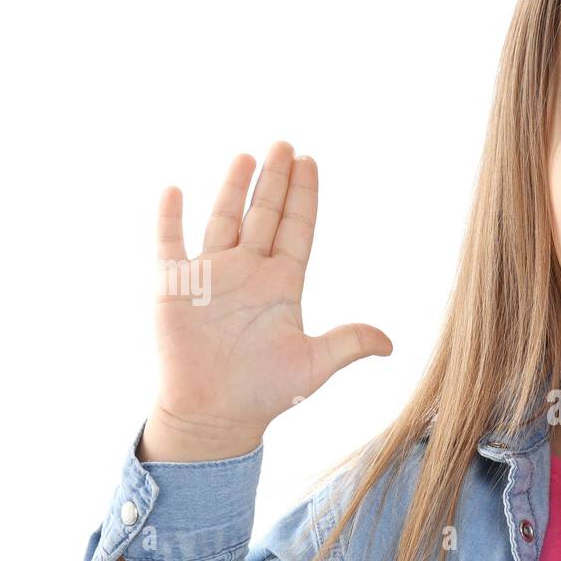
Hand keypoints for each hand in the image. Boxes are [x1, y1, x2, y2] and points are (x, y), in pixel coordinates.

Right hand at [147, 141, 392, 454]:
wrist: (214, 416)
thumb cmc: (263, 393)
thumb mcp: (313, 366)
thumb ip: (349, 344)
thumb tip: (390, 343)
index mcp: (282, 286)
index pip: (297, 230)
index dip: (303, 197)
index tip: (310, 162)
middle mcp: (248, 273)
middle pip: (264, 215)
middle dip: (275, 180)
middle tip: (285, 144)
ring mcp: (211, 276)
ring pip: (224, 220)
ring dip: (233, 189)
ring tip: (247, 156)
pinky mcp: (174, 288)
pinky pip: (169, 244)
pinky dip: (170, 218)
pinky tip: (174, 190)